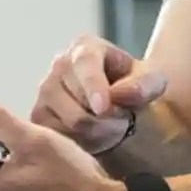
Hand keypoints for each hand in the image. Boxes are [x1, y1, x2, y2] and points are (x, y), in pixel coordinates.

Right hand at [30, 34, 167, 153]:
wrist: (120, 103)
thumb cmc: (134, 85)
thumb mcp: (152, 81)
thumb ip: (143, 85)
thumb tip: (117, 94)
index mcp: (86, 47)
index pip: (85, 63)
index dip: (93, 86)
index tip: (103, 107)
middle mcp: (59, 64)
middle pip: (78, 100)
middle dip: (108, 118)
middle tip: (125, 119)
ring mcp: (45, 90)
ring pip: (70, 122)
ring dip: (99, 132)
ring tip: (112, 126)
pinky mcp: (38, 115)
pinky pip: (59, 137)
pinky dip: (82, 143)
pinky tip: (94, 135)